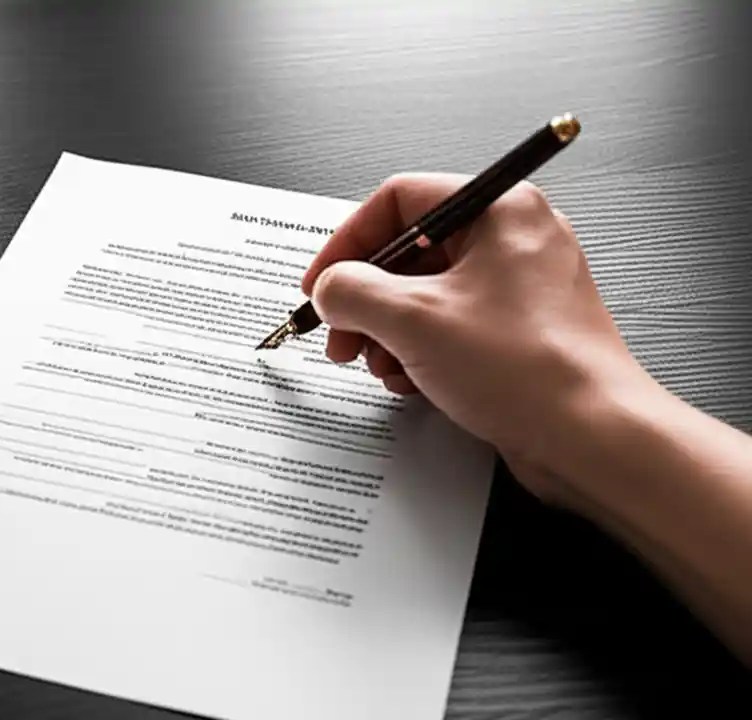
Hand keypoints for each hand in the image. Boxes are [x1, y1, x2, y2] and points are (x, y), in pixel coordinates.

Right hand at [302, 173, 652, 505]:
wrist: (592, 437)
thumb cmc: (527, 369)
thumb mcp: (412, 320)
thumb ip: (351, 292)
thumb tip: (329, 288)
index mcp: (499, 209)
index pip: (399, 200)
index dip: (348, 242)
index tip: (320, 283)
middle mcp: (514, 238)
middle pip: (410, 252)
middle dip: (366, 300)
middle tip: (340, 334)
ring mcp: (519, 286)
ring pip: (426, 294)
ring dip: (388, 332)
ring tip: (379, 365)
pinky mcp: (518, 330)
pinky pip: (450, 325)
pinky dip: (419, 350)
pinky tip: (411, 381)